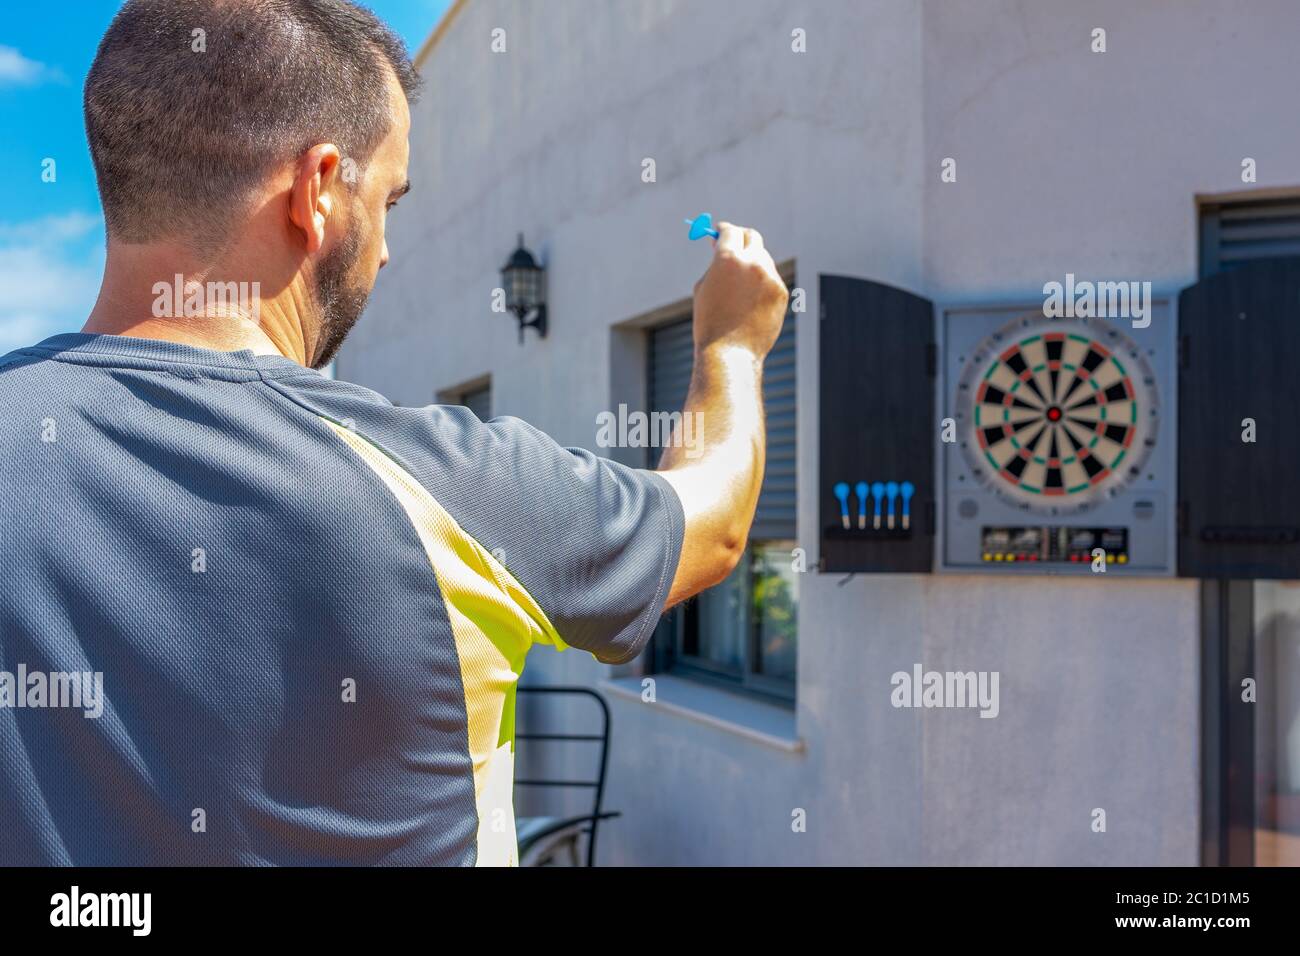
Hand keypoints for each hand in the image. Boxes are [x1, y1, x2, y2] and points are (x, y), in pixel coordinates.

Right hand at [691, 221, 788, 357]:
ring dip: (752, 266)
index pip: (730, 231)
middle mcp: (751, 263)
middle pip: (752, 237)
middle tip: (736, 246)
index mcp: (727, 258)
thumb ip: (715, 264)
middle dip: (743, 239)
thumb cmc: (710, 322)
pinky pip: (771, 280)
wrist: (730, 352)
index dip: (723, 230)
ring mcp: (770, 277)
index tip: (721, 233)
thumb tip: (722, 247)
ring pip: (763, 260)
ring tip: (738, 293)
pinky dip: (761, 285)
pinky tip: (750, 306)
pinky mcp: (781, 292)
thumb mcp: (703, 287)